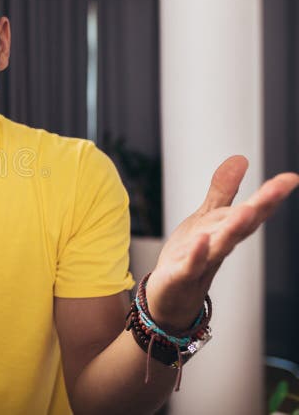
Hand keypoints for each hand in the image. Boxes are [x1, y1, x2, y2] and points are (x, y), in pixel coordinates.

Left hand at [145, 155, 298, 330]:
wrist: (169, 296)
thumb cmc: (190, 255)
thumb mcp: (206, 218)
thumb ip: (222, 192)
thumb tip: (241, 158)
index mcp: (227, 230)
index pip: (253, 212)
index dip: (271, 195)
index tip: (291, 178)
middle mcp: (220, 245)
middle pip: (243, 225)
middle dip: (260, 207)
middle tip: (279, 187)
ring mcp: (203, 261)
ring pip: (221, 244)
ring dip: (234, 229)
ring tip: (246, 210)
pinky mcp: (182, 275)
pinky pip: (191, 265)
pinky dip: (197, 254)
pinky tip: (201, 240)